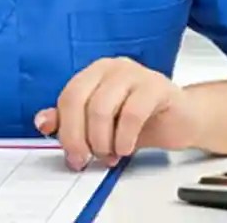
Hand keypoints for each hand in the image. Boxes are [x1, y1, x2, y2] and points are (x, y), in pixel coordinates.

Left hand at [35, 57, 196, 170]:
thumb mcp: (101, 125)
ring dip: (103, 140)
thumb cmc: (142, 120)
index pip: (67, 97)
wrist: (183, 119)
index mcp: (94, 73)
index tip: (73, 155)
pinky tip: (126, 148)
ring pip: (102, 107)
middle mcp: (111, 67)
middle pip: (79, 100)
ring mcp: (134, 73)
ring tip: (111, 154)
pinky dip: (124, 137)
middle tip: (88, 158)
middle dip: (80, 137)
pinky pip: (132, 113)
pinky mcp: (157, 86)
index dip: (66, 130)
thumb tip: (42, 122)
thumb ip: (71, 121)